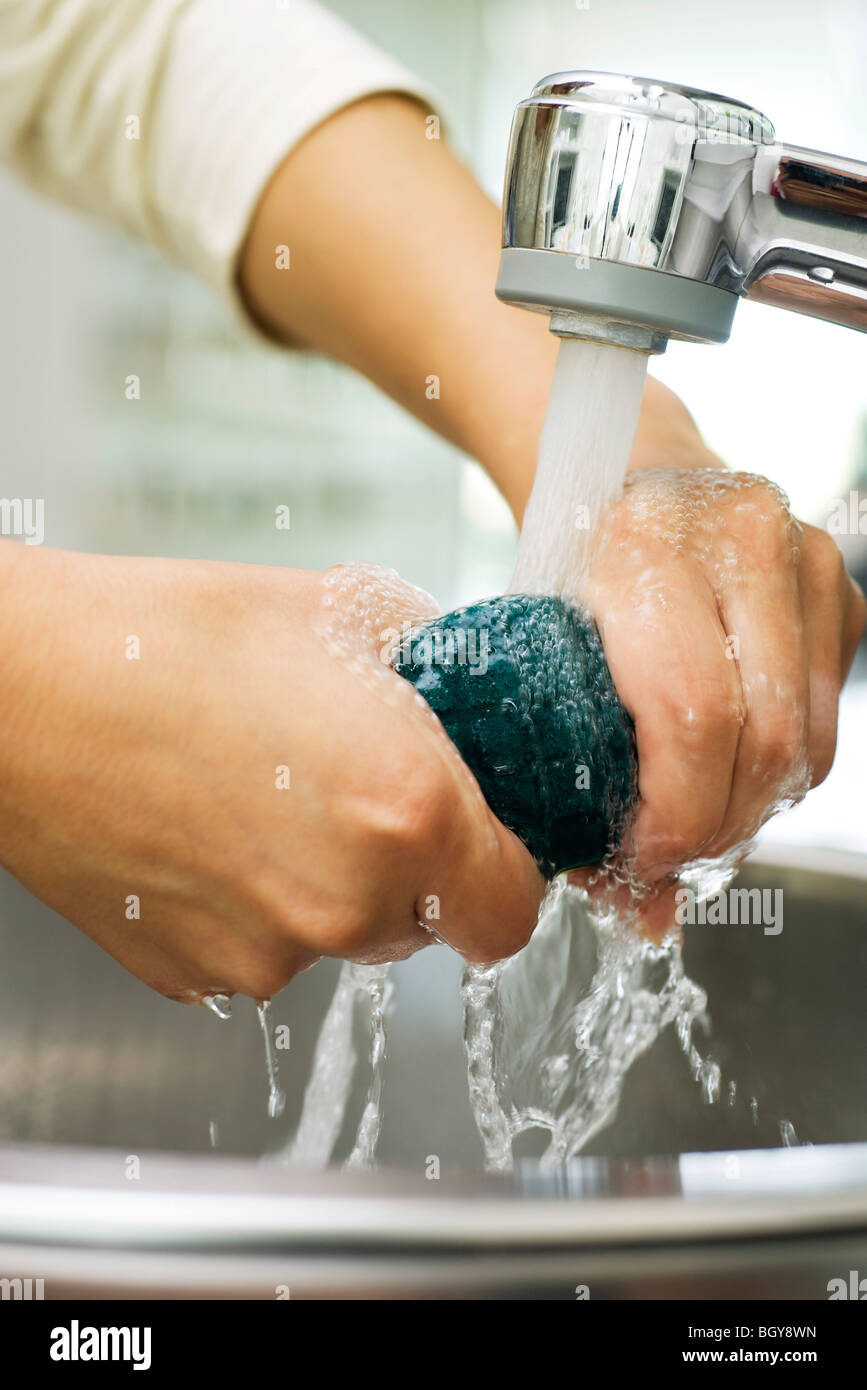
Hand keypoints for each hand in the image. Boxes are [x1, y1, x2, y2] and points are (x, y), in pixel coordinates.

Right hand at [0, 548, 542, 999]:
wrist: (24, 686)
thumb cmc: (173, 637)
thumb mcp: (346, 614)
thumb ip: (436, 678)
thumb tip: (468, 702)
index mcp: (409, 814)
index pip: (514, 910)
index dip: (503, 873)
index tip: (481, 840)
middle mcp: (346, 906)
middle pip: (424, 924)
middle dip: (411, 868)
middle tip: (354, 790)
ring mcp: (262, 955)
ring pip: (338, 936)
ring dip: (328, 885)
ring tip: (263, 796)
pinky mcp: (189, 975)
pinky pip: (260, 949)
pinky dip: (253, 906)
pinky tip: (208, 830)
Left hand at [577, 468, 865, 930]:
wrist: (625, 467)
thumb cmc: (567, 565)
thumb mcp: (543, 651)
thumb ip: (579, 777)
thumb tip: (644, 916)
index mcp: (643, 543)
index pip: (693, 715)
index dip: (676, 815)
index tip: (642, 859)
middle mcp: (741, 536)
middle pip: (765, 740)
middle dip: (716, 829)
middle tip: (667, 861)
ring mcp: (806, 555)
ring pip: (810, 741)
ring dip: (753, 810)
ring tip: (693, 822)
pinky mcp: (842, 584)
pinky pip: (828, 718)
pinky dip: (781, 769)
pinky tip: (726, 770)